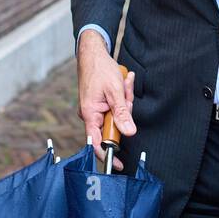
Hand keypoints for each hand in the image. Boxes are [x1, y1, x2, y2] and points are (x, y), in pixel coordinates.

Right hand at [76, 36, 134, 171]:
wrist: (92, 53)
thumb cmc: (99, 69)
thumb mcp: (115, 91)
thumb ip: (122, 113)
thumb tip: (129, 132)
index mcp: (89, 114)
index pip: (96, 142)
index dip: (108, 154)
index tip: (120, 165)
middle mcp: (90, 114)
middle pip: (113, 125)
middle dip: (125, 110)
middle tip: (125, 93)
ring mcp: (95, 109)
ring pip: (117, 114)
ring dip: (124, 99)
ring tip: (122, 83)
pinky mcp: (100, 103)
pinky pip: (116, 106)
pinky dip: (122, 95)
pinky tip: (122, 82)